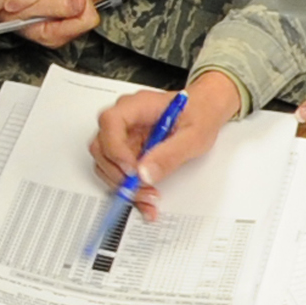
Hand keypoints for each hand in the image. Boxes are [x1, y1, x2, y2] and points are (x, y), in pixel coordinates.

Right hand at [89, 73, 241, 219]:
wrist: (204, 111)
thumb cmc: (199, 115)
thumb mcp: (193, 136)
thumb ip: (169, 155)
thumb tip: (144, 173)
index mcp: (138, 106)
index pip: (111, 122)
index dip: (115, 149)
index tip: (133, 169)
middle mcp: (126, 119)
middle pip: (102, 147)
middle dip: (118, 174)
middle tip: (142, 189)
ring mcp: (124, 136)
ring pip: (106, 164)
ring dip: (122, 185)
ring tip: (148, 196)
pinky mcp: (127, 151)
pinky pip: (119, 172)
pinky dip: (129, 189)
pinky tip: (145, 198)